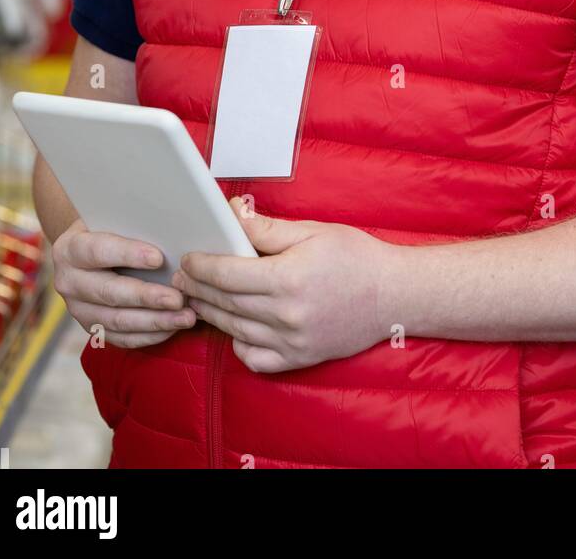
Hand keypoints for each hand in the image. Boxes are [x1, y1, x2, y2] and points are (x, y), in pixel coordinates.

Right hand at [52, 218, 196, 347]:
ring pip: (117, 321)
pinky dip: (149, 335)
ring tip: (184, 317)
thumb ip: (133, 225)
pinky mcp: (92, 328)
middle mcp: (69, 282)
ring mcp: (78, 309)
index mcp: (70, 249)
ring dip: (155, 321)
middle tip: (177, 299)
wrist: (88, 250)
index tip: (159, 258)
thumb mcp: (114, 218)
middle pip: (109, 293)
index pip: (98, 251)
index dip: (128, 254)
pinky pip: (121, 338)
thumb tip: (172, 231)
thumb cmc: (110, 227)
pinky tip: (172, 328)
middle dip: (147, 297)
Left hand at [172, 201, 395, 372]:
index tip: (188, 259)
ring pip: (235, 330)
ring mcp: (292, 341)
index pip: (227, 274)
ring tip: (197, 299)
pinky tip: (234, 328)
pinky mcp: (299, 359)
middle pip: (226, 302)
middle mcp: (286, 314)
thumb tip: (233, 216)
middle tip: (181, 278)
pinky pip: (255, 359)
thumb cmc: (356, 257)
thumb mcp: (313, 231)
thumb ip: (268, 229)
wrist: (393, 295)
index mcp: (288, 278)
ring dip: (211, 313)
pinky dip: (238, 345)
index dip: (201, 266)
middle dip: (198, 288)